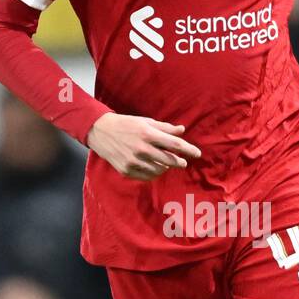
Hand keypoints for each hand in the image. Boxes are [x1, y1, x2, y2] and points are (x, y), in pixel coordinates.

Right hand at [86, 112, 201, 180]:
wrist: (101, 132)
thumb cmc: (126, 125)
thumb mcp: (145, 122)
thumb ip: (164, 128)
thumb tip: (182, 130)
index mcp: (147, 134)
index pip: (174, 144)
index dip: (188, 150)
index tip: (197, 154)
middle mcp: (141, 149)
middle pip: (169, 160)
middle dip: (179, 162)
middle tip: (183, 162)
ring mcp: (133, 161)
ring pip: (159, 170)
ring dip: (166, 168)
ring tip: (167, 164)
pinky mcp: (126, 170)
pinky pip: (147, 176)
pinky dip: (154, 174)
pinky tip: (155, 169)